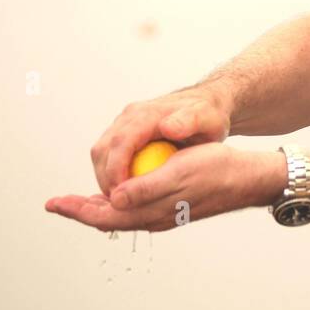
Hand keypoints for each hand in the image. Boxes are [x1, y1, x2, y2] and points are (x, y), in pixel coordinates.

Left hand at [45, 142, 283, 232]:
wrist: (248, 177)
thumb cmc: (217, 170)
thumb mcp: (179, 173)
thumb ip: (145, 188)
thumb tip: (114, 199)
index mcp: (153, 212)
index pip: (105, 216)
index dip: (77, 210)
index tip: (54, 203)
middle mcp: (155, 217)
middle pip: (109, 218)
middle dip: (81, 210)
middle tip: (57, 202)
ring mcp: (164, 213)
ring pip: (122, 214)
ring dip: (98, 207)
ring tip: (78, 199)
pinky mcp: (173, 206)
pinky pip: (137, 207)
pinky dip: (119, 200)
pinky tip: (117, 190)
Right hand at [90, 84, 232, 196]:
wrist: (206, 105)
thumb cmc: (208, 115)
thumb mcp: (205, 119)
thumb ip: (188, 121)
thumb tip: (167, 127)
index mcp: (146, 114)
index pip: (120, 142)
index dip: (115, 170)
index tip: (120, 195)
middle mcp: (130, 116)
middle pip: (103, 149)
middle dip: (105, 179)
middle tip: (118, 204)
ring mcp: (124, 124)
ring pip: (101, 153)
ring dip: (105, 178)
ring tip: (120, 201)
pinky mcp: (124, 133)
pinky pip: (108, 155)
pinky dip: (110, 174)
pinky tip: (124, 192)